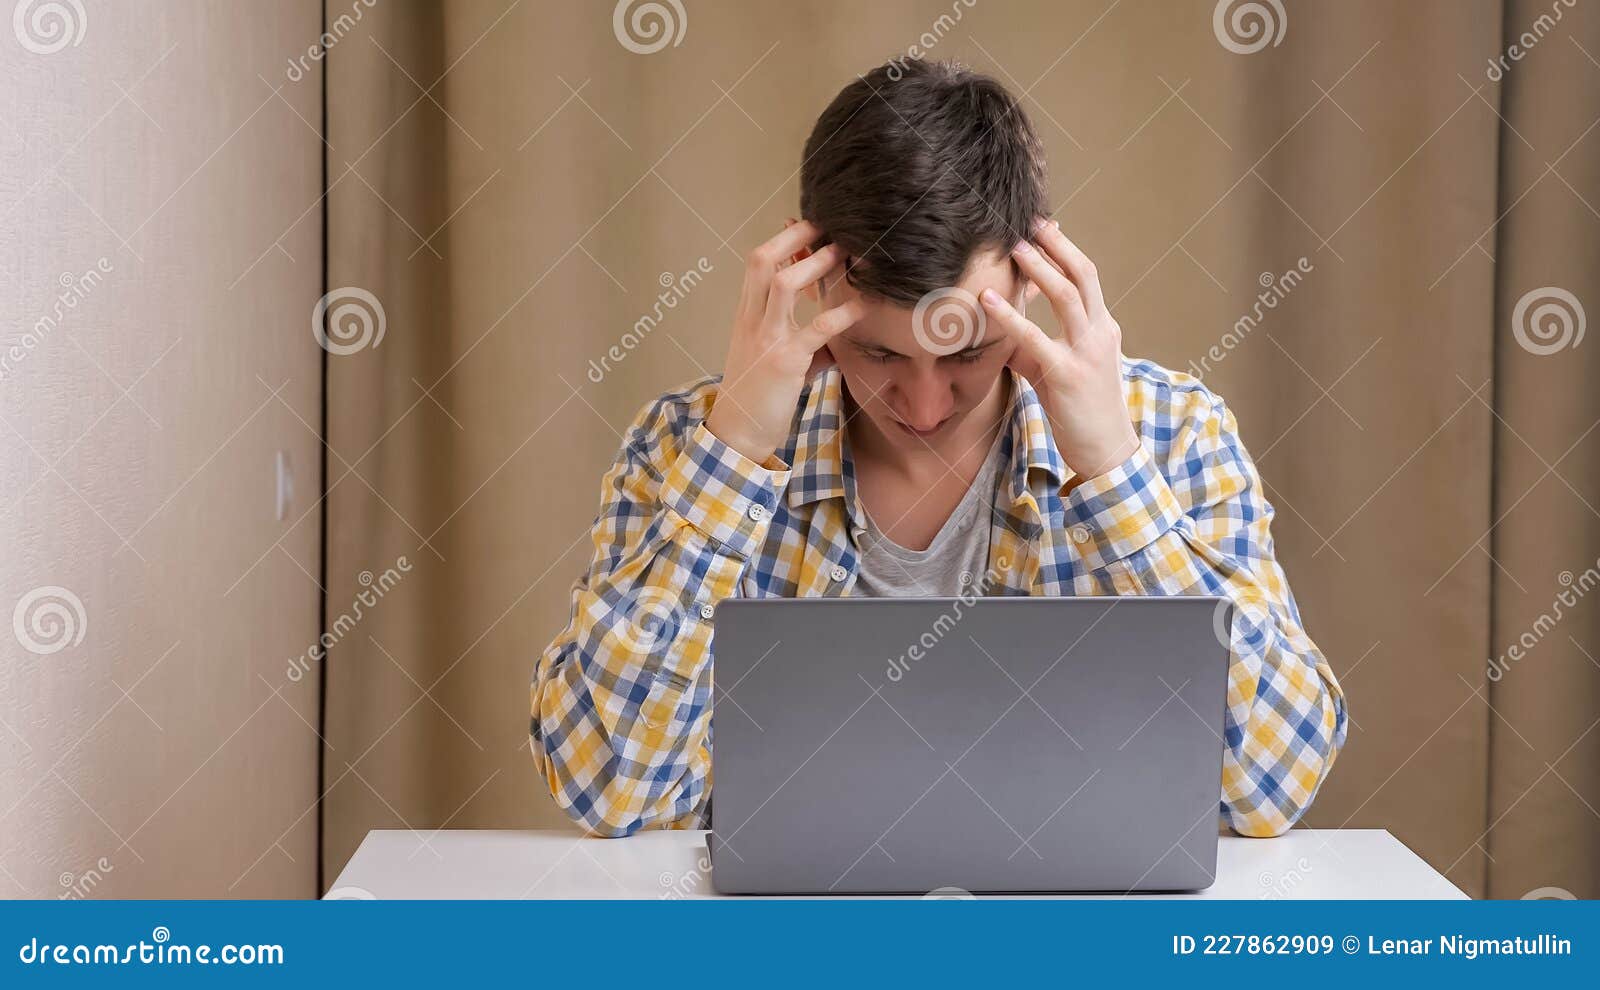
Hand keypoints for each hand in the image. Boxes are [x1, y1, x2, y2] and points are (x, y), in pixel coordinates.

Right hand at [704, 219, 864, 463]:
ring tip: (844, 253)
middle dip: (795, 237)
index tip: (809, 228)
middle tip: (829, 225)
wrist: (738, 433)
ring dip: (816, 264)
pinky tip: (862, 306)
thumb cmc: (758, 396)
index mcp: (746, 316)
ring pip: (784, 284)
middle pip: (762, 260)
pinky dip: (842, 312)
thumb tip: (835, 328)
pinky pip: (816, 329)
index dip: (783, 240)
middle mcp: (751, 321)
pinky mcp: (785, 362)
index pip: (757, 264)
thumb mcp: (772, 358)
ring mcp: (766, 339)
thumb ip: (800, 338)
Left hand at [979, 217, 1140, 480]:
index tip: (1043, 227)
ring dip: (1039, 266)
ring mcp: (1086, 352)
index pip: (1085, 278)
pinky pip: (1034, 338)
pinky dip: (1010, 316)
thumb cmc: (1081, 412)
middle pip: (1082, 274)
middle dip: (1057, 244)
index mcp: (1102, 328)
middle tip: (1030, 220)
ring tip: (1014, 246)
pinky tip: (987, 300)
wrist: (1106, 452)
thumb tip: (1003, 332)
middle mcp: (1099, 333)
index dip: (1064, 249)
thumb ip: (1036, 347)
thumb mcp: (1061, 370)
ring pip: (1067, 296)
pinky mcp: (1066, 374)